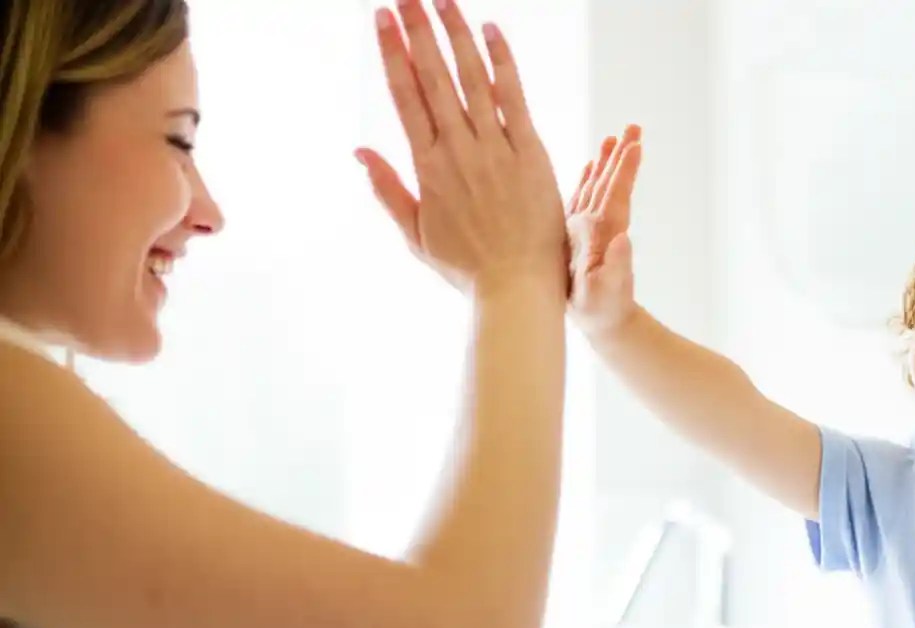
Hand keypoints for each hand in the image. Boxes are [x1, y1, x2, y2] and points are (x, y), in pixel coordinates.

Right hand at [358, 0, 565, 296]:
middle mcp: (459, 151)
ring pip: (472, 79)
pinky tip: (491, 30)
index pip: (404, 97)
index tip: (381, 19)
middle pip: (433, 77)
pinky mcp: (531, 153)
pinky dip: (503, 62)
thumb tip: (358, 150)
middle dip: (417, 30)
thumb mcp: (415, 235)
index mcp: (427, 168)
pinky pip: (514, 98)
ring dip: (456, 34)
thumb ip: (387, 189)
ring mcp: (496, 149)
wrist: (517, 287)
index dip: (392, 53)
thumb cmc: (467, 267)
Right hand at [566, 125, 642, 336]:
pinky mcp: (578, 236)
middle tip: (633, 126)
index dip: (624, 170)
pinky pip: (581, 200)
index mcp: (604, 234)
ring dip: (605, 162)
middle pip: (610, 183)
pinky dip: (585, 180)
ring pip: (597, 187)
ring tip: (612, 136)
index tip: (635, 144)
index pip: (616, 195)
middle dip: (620, 155)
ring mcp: (589, 230)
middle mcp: (599, 227)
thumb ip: (617, 267)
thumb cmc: (602, 312)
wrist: (603, 324)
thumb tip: (624, 239)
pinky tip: (587, 165)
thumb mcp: (606, 293)